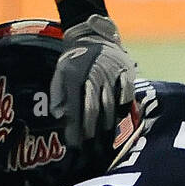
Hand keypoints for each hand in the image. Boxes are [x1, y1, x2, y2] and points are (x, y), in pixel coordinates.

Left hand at [50, 14, 137, 150]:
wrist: (92, 34)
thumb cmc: (73, 58)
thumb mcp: (59, 73)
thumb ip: (58, 94)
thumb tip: (58, 116)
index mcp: (75, 78)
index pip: (76, 109)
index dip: (76, 128)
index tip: (75, 145)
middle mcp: (94, 77)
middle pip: (95, 111)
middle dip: (92, 133)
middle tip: (91, 152)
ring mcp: (112, 75)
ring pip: (111, 106)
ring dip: (108, 127)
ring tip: (105, 145)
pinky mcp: (126, 73)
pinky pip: (127, 95)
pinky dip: (123, 110)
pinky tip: (120, 124)